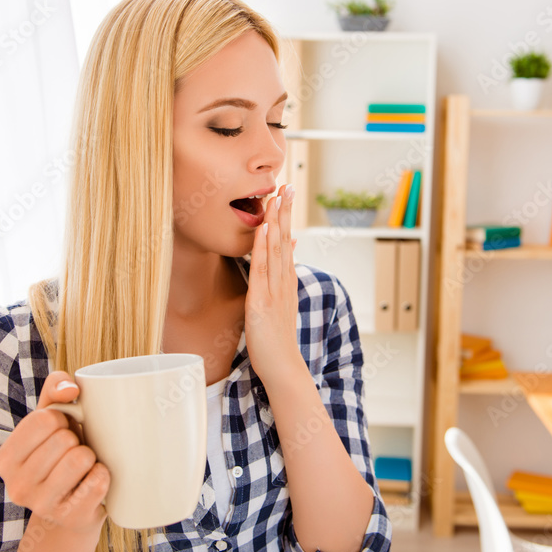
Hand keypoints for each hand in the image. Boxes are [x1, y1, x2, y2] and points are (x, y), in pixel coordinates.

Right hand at [0, 371, 110, 536]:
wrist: (71, 509)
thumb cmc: (61, 454)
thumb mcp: (51, 419)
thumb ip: (55, 389)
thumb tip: (71, 389)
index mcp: (6, 458)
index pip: (43, 419)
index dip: (61, 418)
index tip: (60, 431)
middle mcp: (17, 486)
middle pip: (64, 439)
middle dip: (76, 439)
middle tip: (72, 452)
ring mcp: (43, 506)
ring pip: (80, 459)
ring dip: (90, 457)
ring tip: (82, 467)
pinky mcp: (71, 518)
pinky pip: (98, 481)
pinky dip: (103, 475)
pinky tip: (92, 482)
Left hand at [244, 184, 302, 386]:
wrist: (283, 367)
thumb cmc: (277, 339)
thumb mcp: (282, 305)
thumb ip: (283, 282)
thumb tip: (287, 261)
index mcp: (287, 281)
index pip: (287, 242)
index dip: (286, 217)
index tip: (286, 193)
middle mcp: (284, 281)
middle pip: (285, 240)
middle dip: (285, 212)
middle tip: (288, 184)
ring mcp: (275, 290)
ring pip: (276, 249)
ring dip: (276, 221)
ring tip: (277, 196)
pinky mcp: (262, 302)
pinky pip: (263, 269)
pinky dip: (264, 247)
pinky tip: (264, 228)